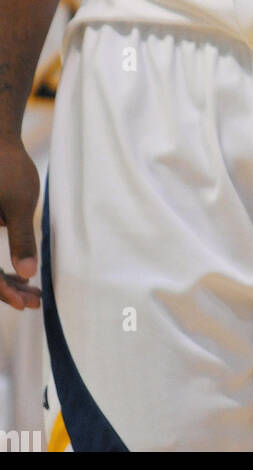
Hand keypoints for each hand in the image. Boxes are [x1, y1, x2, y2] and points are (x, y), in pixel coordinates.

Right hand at [0, 136, 40, 309]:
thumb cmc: (8, 167)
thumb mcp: (20, 204)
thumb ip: (21, 239)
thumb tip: (27, 273)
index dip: (2, 291)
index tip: (24, 303)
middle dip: (5, 290)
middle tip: (33, 301)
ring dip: (4, 282)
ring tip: (32, 293)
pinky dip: (1, 268)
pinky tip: (21, 276)